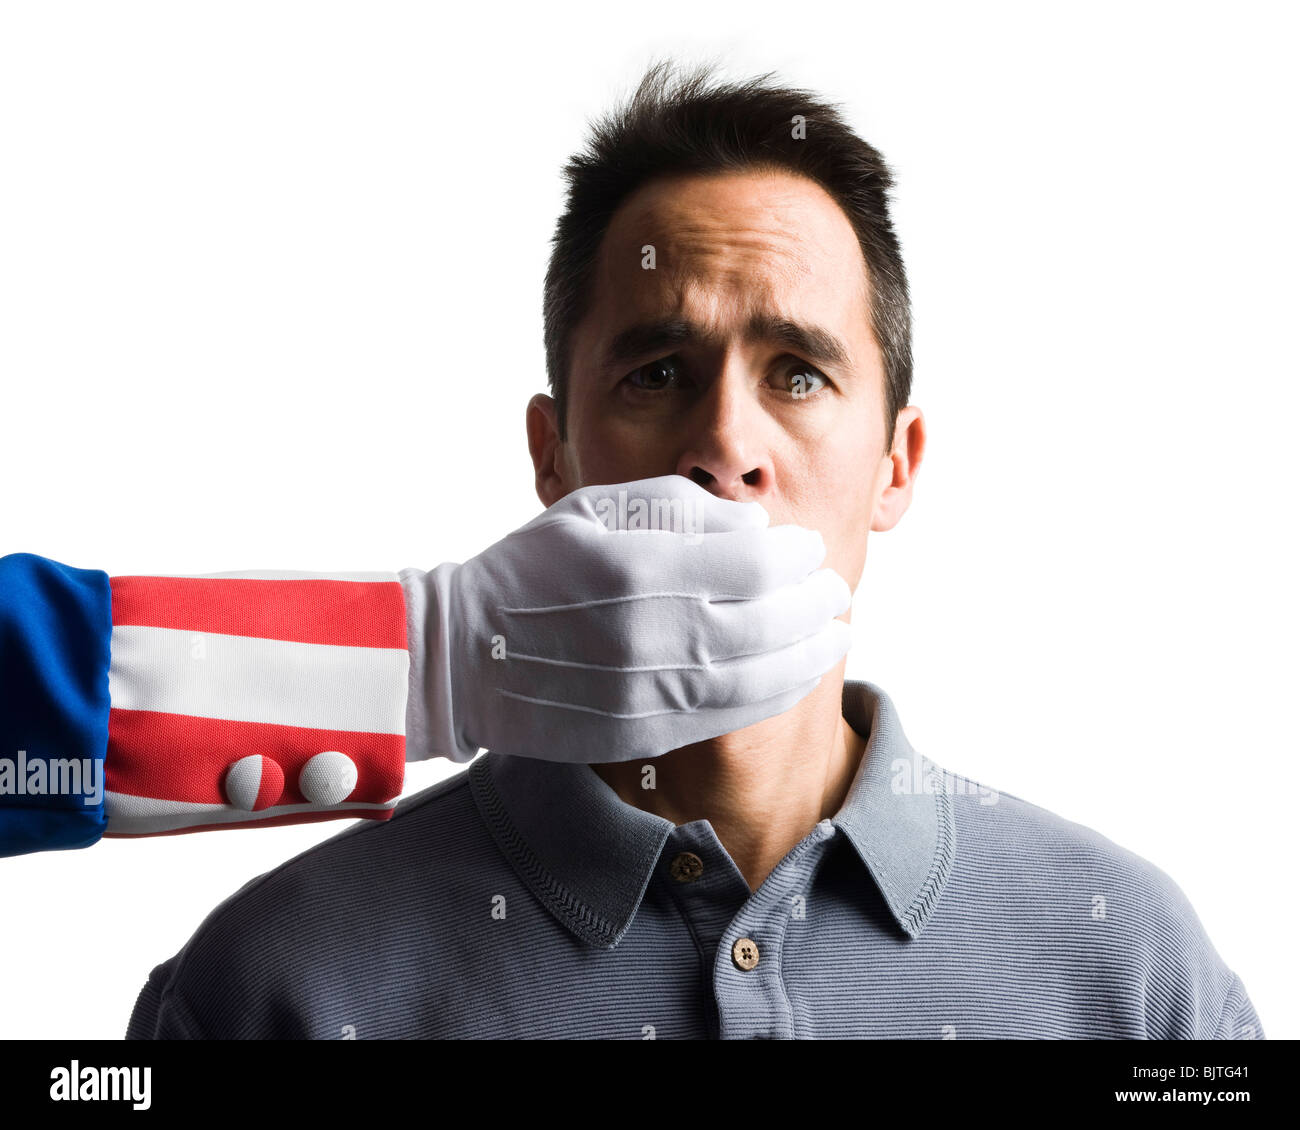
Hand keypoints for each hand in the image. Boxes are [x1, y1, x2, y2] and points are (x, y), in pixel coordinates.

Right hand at [403, 474, 851, 762]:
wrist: (462, 654)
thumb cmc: (527, 568)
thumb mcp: (590, 510)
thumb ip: (677, 507)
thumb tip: (753, 527)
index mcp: (634, 568)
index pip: (749, 563)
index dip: (793, 556)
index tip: (808, 547)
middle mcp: (647, 633)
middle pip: (767, 622)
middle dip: (815, 604)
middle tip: (836, 589)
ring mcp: (645, 691)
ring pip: (757, 677)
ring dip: (809, 654)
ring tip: (836, 633)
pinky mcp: (640, 733)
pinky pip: (727, 718)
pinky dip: (773, 695)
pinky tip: (796, 675)